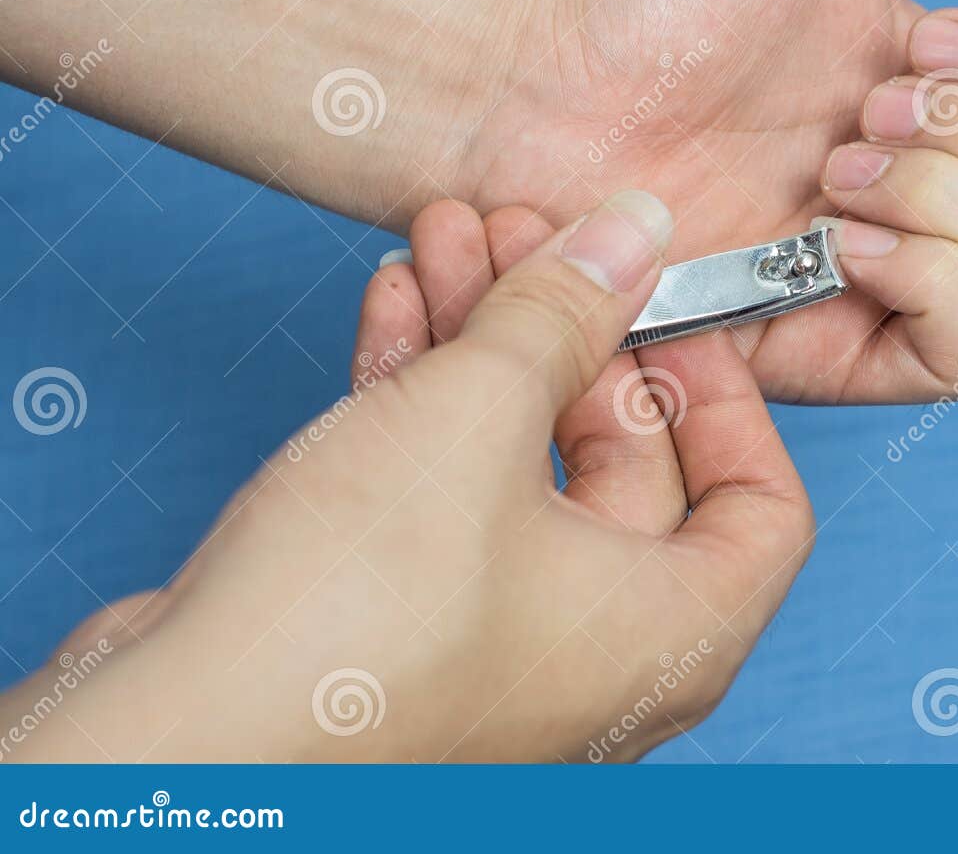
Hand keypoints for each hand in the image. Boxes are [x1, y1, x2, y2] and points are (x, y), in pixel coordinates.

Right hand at [1, 192, 812, 761]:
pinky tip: (398, 305)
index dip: (725, 394)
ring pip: (521, 462)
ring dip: (489, 345)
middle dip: (571, 331)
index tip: (669, 309)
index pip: (762, 504)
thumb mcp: (480, 418)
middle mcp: (599, 648)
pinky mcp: (405, 624)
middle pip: (626, 460)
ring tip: (452, 238)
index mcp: (673, 629)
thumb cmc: (356, 617)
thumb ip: (565, 314)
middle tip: (527, 233)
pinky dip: (429, 399)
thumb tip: (634, 231)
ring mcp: (498, 639)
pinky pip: (446, 492)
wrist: (178, 741)